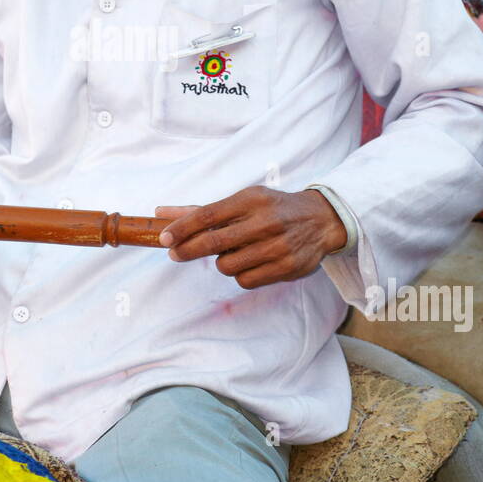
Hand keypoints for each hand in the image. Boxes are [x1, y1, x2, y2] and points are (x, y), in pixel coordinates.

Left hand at [154, 185, 347, 289]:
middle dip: (188, 250)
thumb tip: (161, 212)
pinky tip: (249, 263)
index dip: (182, 228)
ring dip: (222, 262)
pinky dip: (240, 274)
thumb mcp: (243, 200)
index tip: (163, 238)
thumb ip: (203, 210)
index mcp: (252, 199)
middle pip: (214, 242)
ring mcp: (277, 247)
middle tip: (175, 253)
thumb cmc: (272, 208)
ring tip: (233, 252)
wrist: (321, 220)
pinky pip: (245, 281)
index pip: (208, 215)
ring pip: (227, 266)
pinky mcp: (286, 268)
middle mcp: (265, 222)